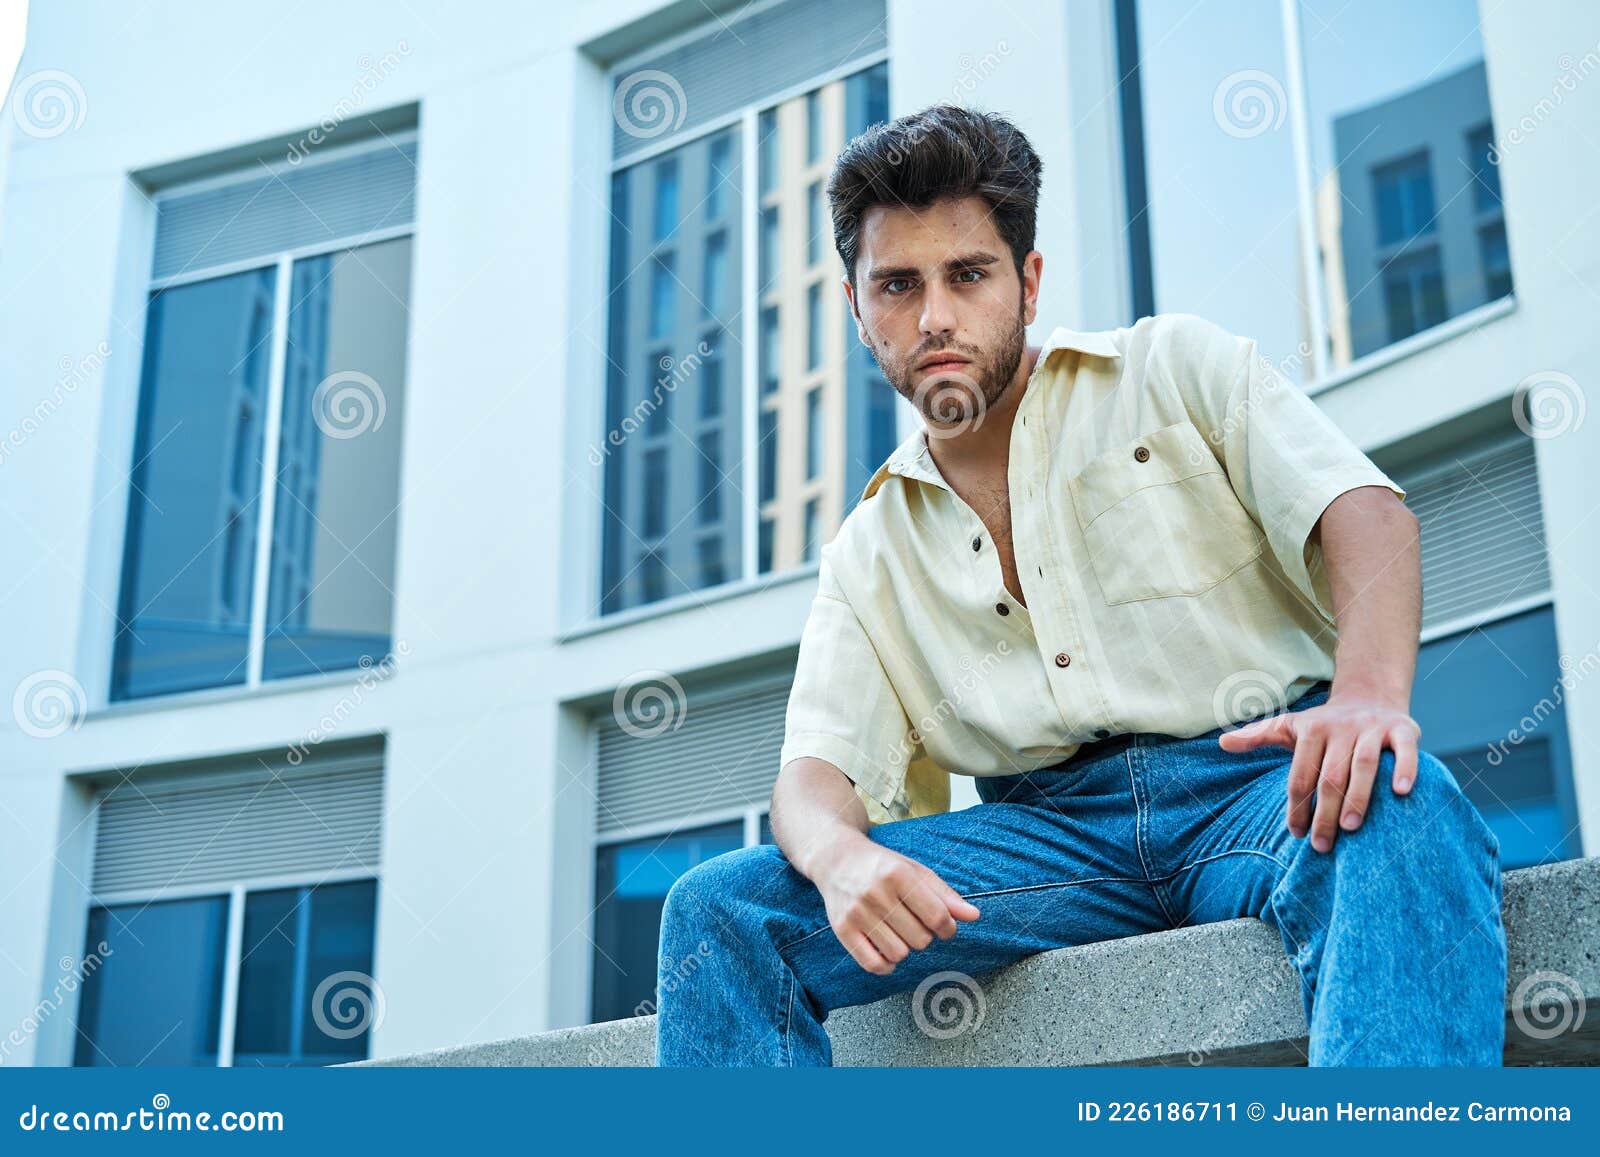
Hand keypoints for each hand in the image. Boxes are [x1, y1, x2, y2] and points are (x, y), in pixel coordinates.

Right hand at [812, 833, 979, 974]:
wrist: (836, 859)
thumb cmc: (882, 866)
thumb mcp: (915, 871)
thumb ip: (945, 895)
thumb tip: (974, 916)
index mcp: (898, 874)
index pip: (937, 917)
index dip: (948, 928)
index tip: (944, 927)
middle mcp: (876, 892)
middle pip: (920, 939)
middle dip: (925, 936)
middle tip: (915, 924)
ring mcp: (856, 912)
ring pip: (899, 954)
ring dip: (905, 948)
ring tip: (899, 933)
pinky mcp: (842, 929)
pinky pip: (873, 964)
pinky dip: (887, 965)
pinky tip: (888, 951)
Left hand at [1217, 692, 1421, 852]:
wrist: (1368, 696)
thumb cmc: (1324, 726)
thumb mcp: (1289, 727)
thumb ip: (1258, 736)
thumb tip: (1222, 743)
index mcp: (1311, 729)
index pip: (1300, 774)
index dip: (1297, 804)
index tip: (1297, 833)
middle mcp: (1341, 727)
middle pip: (1330, 775)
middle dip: (1323, 811)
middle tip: (1321, 844)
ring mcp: (1372, 728)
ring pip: (1364, 764)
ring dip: (1358, 796)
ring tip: (1350, 828)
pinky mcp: (1403, 728)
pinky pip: (1405, 749)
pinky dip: (1405, 768)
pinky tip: (1402, 793)